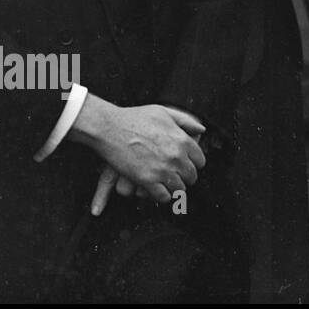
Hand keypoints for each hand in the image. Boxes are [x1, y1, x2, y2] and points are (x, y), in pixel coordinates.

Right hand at [71, 97, 205, 207]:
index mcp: (182, 140)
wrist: (107, 126)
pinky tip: (156, 189)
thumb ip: (184, 120)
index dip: (192, 163)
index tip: (184, 164)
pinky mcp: (147, 180)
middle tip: (173, 173)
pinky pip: (164, 196)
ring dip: (173, 187)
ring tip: (164, 182)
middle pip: (191, 176)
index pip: (200, 161)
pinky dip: (162, 195)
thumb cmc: (132, 117)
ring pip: (179, 188)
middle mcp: (176, 156)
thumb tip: (201, 129)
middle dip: (183, 176)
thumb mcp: (161, 112)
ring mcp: (162, 169)